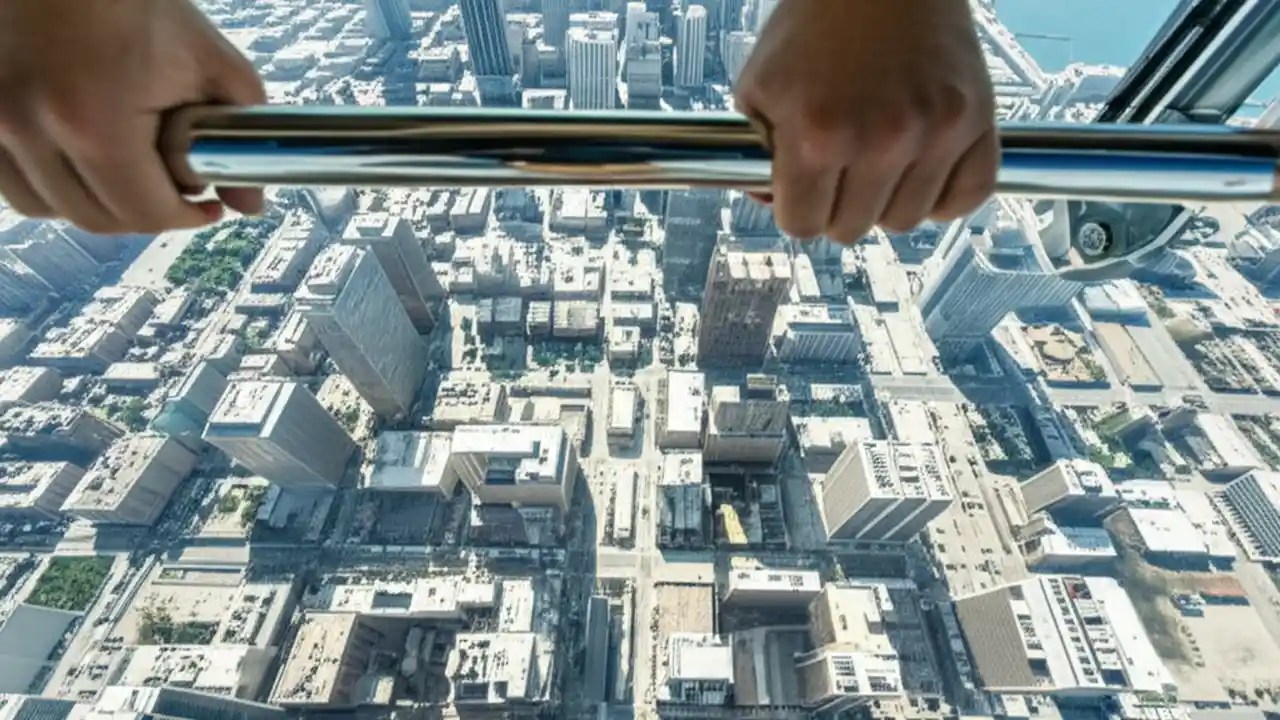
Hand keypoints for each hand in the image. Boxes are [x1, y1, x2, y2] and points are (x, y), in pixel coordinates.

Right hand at [0, 0, 264, 233]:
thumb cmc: (130, 1)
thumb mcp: (205, 59)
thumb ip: (238, 136)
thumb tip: (250, 203)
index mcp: (92, 120)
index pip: (142, 211)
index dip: (185, 217)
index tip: (206, 205)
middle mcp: (29, 127)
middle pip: (96, 218)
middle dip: (145, 211)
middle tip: (174, 186)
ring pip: (47, 207)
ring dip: (94, 202)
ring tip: (129, 170)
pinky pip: (10, 181)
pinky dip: (48, 183)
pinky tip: (83, 158)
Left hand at [735, 0, 998, 243]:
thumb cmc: (816, 22)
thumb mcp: (760, 85)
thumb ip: (756, 154)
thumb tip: (772, 204)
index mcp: (819, 135)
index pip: (803, 225)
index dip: (797, 208)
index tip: (803, 188)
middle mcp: (881, 140)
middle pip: (852, 230)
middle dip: (837, 205)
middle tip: (839, 168)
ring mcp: (935, 132)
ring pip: (906, 222)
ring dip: (888, 202)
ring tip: (879, 161)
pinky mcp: (976, 119)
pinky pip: (967, 198)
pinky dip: (944, 197)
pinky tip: (922, 173)